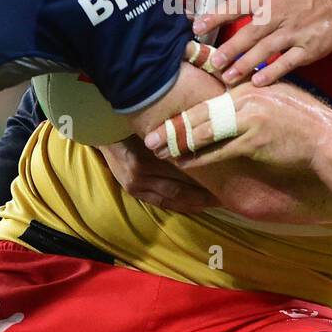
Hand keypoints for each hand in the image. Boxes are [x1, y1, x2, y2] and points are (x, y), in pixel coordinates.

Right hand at [97, 137, 220, 210]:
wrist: (104, 132)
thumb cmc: (134, 124)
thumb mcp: (153, 126)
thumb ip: (175, 134)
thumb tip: (203, 137)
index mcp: (146, 158)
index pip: (182, 171)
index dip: (205, 177)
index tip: (226, 175)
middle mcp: (141, 176)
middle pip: (179, 190)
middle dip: (204, 195)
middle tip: (227, 194)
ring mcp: (136, 186)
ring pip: (172, 200)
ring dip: (195, 203)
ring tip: (215, 202)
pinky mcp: (134, 192)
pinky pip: (162, 203)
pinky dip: (181, 206)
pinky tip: (196, 206)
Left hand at [143, 81, 331, 170]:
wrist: (326, 140)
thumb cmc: (305, 121)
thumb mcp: (279, 95)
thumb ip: (253, 93)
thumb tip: (229, 95)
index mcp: (251, 84)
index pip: (211, 84)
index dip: (187, 90)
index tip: (165, 91)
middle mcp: (247, 96)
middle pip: (200, 109)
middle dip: (172, 124)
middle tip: (150, 134)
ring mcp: (249, 117)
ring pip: (203, 130)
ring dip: (177, 141)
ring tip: (158, 148)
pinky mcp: (252, 140)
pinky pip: (217, 151)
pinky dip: (198, 158)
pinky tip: (184, 162)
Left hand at [194, 0, 331, 85]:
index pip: (236, 6)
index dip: (216, 17)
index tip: (196, 27)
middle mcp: (277, 14)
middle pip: (250, 33)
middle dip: (230, 49)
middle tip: (213, 63)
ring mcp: (293, 33)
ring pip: (266, 50)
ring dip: (246, 64)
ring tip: (228, 77)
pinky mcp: (307, 48)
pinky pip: (288, 62)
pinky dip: (273, 72)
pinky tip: (258, 82)